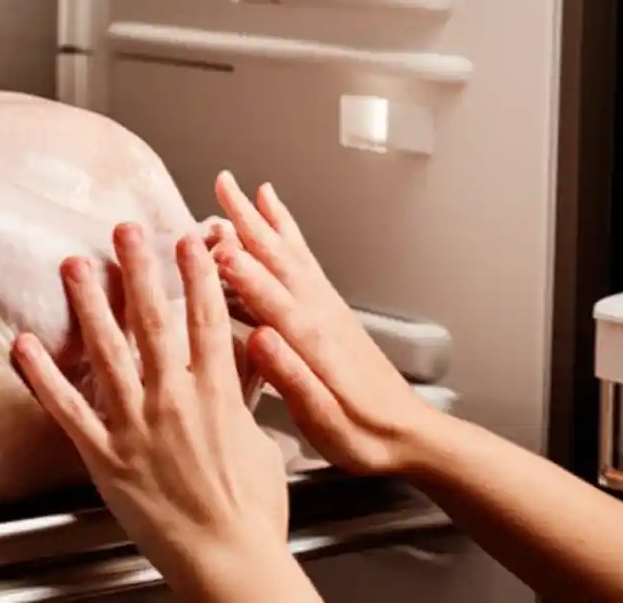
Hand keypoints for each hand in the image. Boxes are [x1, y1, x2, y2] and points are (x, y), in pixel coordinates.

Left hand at [12, 223, 306, 600]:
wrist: (228, 558)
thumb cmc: (252, 510)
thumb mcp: (259, 440)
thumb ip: (243, 395)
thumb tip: (244, 361)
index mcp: (215, 393)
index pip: (205, 318)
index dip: (195, 273)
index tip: (186, 238)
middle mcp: (174, 400)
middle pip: (153, 320)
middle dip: (138, 268)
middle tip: (123, 230)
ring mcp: (136, 425)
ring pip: (108, 352)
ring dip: (90, 304)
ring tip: (75, 266)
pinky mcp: (105, 455)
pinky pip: (66, 409)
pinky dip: (41, 376)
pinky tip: (23, 345)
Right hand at [210, 171, 440, 475]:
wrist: (410, 436)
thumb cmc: (363, 436)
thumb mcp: (324, 421)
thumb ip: (291, 378)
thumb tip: (260, 340)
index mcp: (312, 343)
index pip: (270, 297)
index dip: (240, 272)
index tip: (212, 244)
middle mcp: (320, 315)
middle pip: (280, 259)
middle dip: (249, 222)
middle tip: (223, 185)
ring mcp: (328, 309)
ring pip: (292, 253)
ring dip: (268, 220)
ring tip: (249, 189)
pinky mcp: (332, 312)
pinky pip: (305, 263)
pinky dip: (290, 236)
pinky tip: (279, 226)